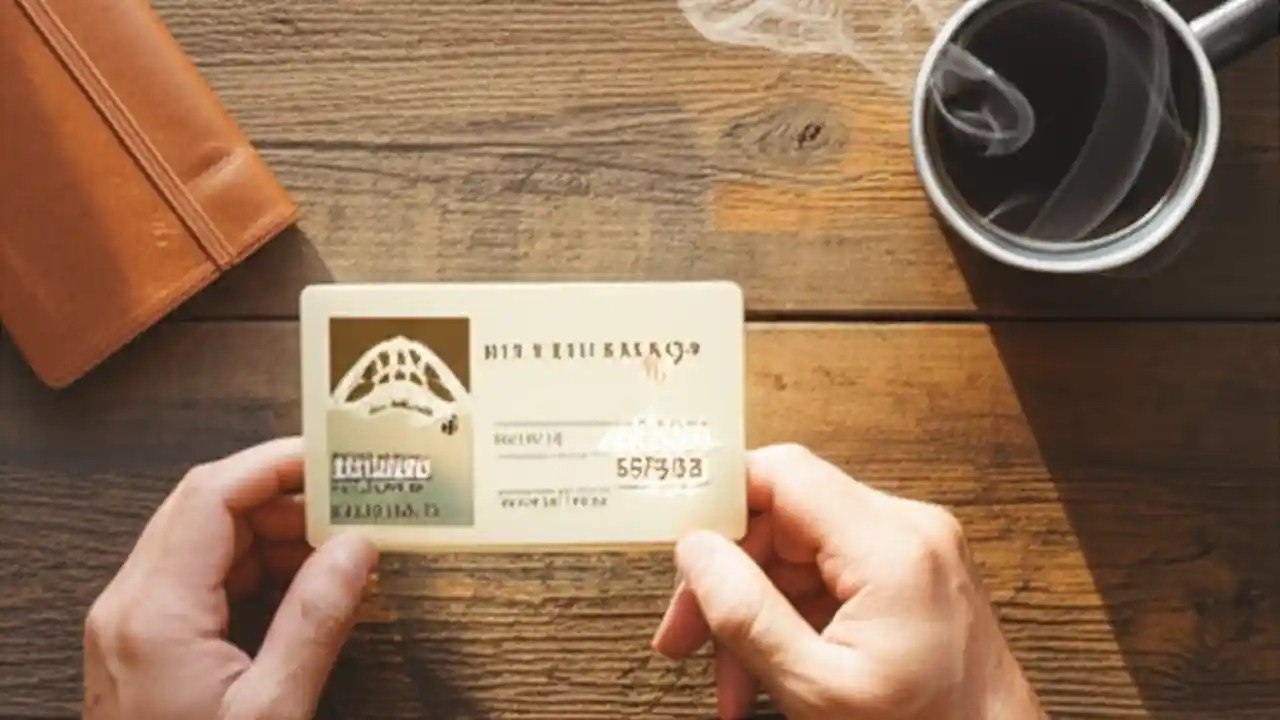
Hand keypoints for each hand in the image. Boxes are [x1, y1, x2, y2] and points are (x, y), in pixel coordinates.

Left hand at [83, 437, 378, 719]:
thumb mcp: (273, 712)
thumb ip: (316, 621)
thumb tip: (357, 548)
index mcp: (153, 613)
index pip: (211, 495)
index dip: (275, 464)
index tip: (335, 460)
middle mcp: (129, 604)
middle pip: (206, 508)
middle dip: (284, 498)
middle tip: (354, 505)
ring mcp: (131, 623)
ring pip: (206, 539)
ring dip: (274, 532)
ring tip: (342, 548)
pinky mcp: (144, 642)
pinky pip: (201, 577)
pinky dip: (256, 567)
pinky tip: (307, 584)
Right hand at [652, 444, 1043, 719]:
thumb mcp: (820, 689)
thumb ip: (749, 615)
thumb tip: (695, 551)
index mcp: (891, 547)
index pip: (782, 474)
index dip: (718, 498)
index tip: (674, 539)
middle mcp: (906, 532)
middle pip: (780, 519)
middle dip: (726, 580)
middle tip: (682, 636)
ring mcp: (911, 552)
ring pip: (795, 554)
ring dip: (752, 612)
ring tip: (729, 684)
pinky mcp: (908, 576)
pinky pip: (825, 580)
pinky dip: (789, 622)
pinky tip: (765, 674)